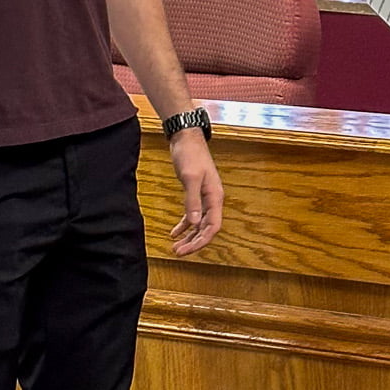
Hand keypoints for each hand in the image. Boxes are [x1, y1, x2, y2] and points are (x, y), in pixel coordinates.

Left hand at [168, 132, 223, 254]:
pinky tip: (174, 232)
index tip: (187, 249)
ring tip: (176, 247)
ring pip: (199, 224)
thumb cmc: (190, 155)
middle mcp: (212, 200)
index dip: (201, 241)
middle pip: (206, 228)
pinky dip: (184, 225)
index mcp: (215, 197)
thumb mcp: (190, 178)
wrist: (186, 138)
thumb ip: (192, 201)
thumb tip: (193, 223)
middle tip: (178, 251)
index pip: (213, 227)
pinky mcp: (195, 193)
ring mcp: (205, 197)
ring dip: (189, 236)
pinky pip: (192, 214)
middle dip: (193, 242)